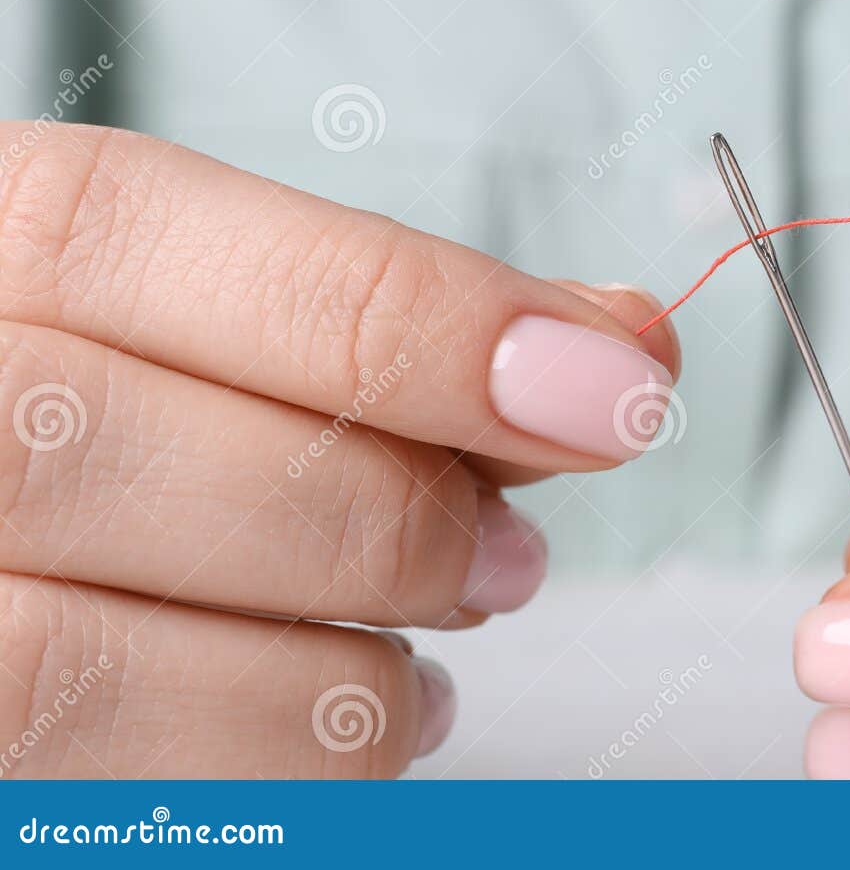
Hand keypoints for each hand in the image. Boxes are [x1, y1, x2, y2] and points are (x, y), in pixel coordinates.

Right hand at [0, 125, 677, 776]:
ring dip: (323, 680)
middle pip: (90, 444)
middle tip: (514, 557)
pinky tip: (358, 733)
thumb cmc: (131, 417)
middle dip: (372, 510)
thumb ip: (371, 337)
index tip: (614, 380)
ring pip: (65, 662)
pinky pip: (80, 795)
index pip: (125, 230)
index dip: (400, 310)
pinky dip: (267, 774)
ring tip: (426, 674)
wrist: (26, 532)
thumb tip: (612, 347)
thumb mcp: (207, 333)